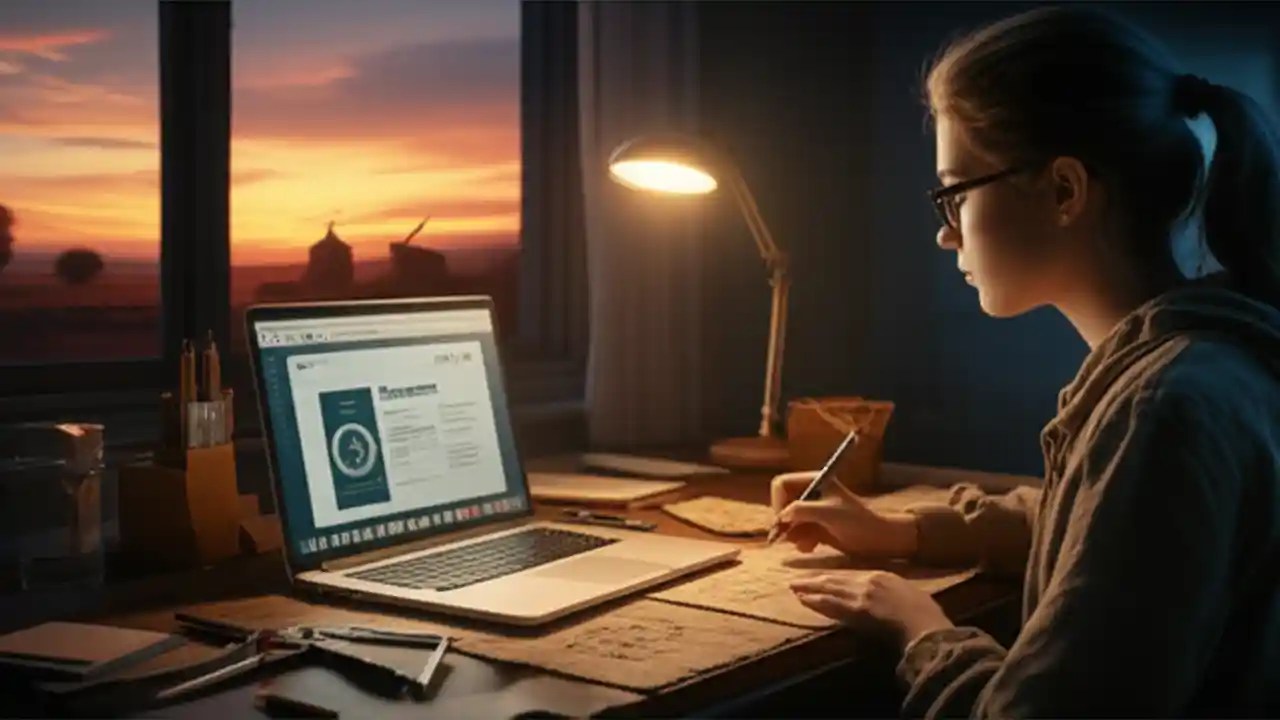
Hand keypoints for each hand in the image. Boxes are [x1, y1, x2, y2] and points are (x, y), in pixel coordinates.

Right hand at [770, 471, 918, 558]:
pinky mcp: (815, 526)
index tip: (784, 518)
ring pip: (787, 520)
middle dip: (784, 521)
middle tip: (787, 537)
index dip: (778, 501)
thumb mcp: (829, 512)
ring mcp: (812, 510)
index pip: (782, 484)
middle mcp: (810, 493)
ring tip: (804, 544)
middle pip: (781, 503)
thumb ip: (802, 510)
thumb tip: (781, 516)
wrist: (877, 539)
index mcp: (814, 480)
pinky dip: (800, 541)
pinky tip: (811, 547)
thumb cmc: (858, 521)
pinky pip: (796, 532)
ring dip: (792, 534)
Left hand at [790, 571, 953, 646]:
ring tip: (795, 589)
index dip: (831, 577)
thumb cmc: (923, 612)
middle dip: (814, 580)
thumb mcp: (906, 591)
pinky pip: (832, 605)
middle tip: (796, 581)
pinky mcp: (856, 611)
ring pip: (829, 590)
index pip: (848, 575)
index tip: (819, 578)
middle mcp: (867, 581)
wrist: (925, 625)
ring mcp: (861, 596)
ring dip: (810, 590)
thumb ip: (888, 588)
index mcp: (880, 575)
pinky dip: (817, 602)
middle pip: (835, 579)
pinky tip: (805, 601)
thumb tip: (878, 594)